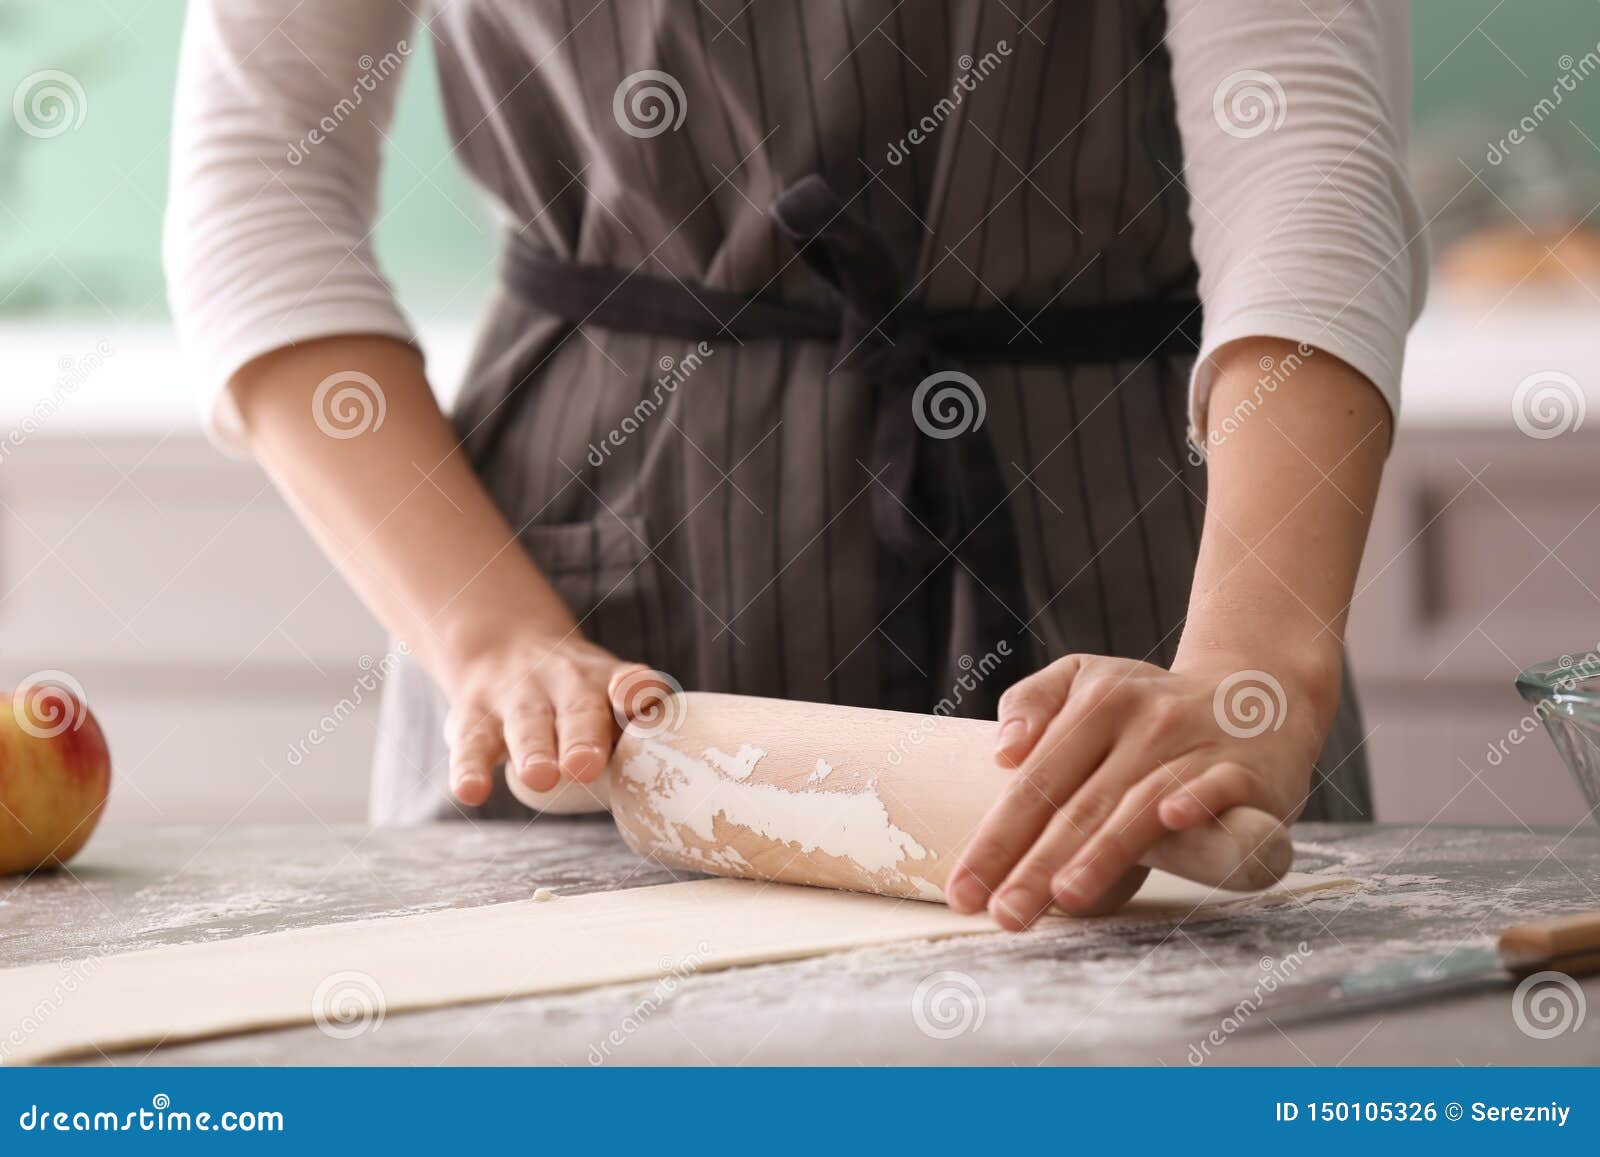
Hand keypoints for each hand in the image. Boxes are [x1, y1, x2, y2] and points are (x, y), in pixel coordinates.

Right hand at [439, 625, 668, 806]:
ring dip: (532, 748)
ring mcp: (519, 696)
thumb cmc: (581, 698)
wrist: (505, 644)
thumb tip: (677, 807)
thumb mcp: (609, 702)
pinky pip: (471, 743)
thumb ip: (633, 742)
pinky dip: (468, 768)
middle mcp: (566, 682)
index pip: (630, 682)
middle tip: (586, 766)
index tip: (636, 700)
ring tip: (539, 778)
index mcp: (609, 681)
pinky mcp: (474, 716)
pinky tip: (470, 794)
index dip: (635, 690)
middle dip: (583, 736)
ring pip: (527, 721)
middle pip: (578, 707)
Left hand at [944, 650, 1335, 929]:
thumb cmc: (1149, 708)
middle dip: (1036, 864)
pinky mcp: (1245, 770)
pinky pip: (1217, 786)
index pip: (1035, 780)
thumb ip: (1032, 702)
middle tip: (1003, 913)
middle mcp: (1143, 721)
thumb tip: (1003, 751)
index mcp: (1096, 701)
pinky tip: (1170, 821)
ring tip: (1065, 895)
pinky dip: (1195, 800)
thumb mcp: (1086, 680)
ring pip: (1140, 804)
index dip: (997, 838)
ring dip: (1103, 851)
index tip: (963, 891)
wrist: (1257, 694)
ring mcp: (1195, 744)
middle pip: (1079, 803)